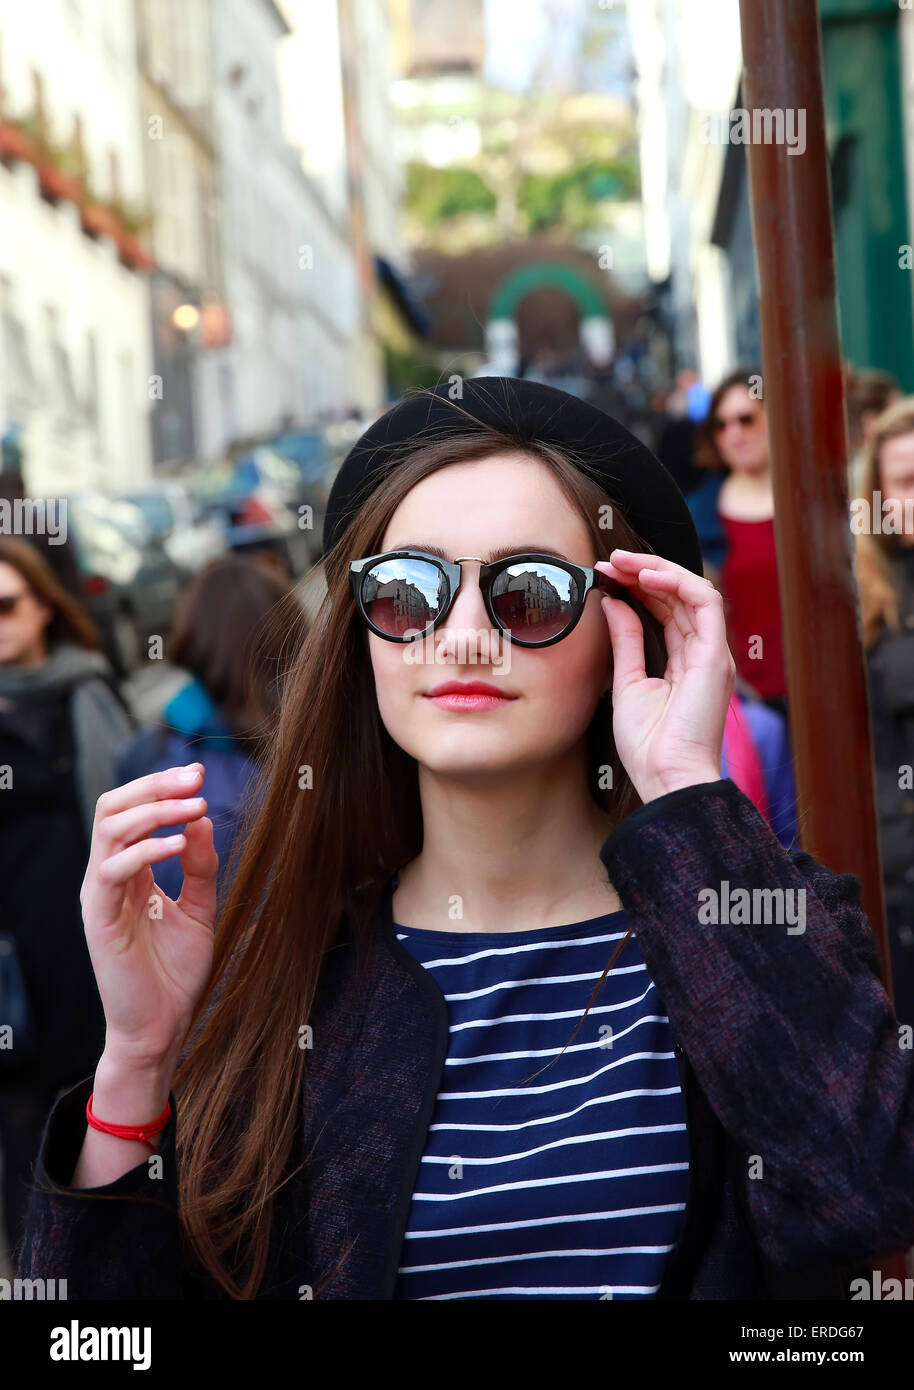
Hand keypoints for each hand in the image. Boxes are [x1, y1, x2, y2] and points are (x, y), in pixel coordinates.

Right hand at [79, 763, 219, 1068]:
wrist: (162, 1028)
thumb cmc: (175, 973)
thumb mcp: (200, 908)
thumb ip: (200, 865)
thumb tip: (202, 818)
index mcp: (130, 871)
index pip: (132, 810)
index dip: (162, 786)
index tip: (200, 772)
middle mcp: (109, 876)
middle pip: (114, 807)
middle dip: (156, 785)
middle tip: (196, 777)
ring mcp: (101, 895)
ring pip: (110, 829)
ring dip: (154, 810)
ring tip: (194, 805)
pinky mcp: (100, 918)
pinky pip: (113, 869)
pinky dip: (146, 849)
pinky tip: (178, 843)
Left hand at [597, 550, 734, 803]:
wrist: (666, 777)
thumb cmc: (648, 744)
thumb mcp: (627, 681)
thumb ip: (625, 640)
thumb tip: (613, 604)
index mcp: (685, 661)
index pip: (666, 609)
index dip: (637, 586)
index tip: (605, 575)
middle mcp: (703, 653)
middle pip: (678, 596)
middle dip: (643, 571)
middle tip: (610, 560)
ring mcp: (713, 653)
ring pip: (693, 591)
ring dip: (657, 569)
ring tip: (623, 562)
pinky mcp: (717, 656)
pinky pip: (705, 603)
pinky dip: (677, 582)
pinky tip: (646, 575)